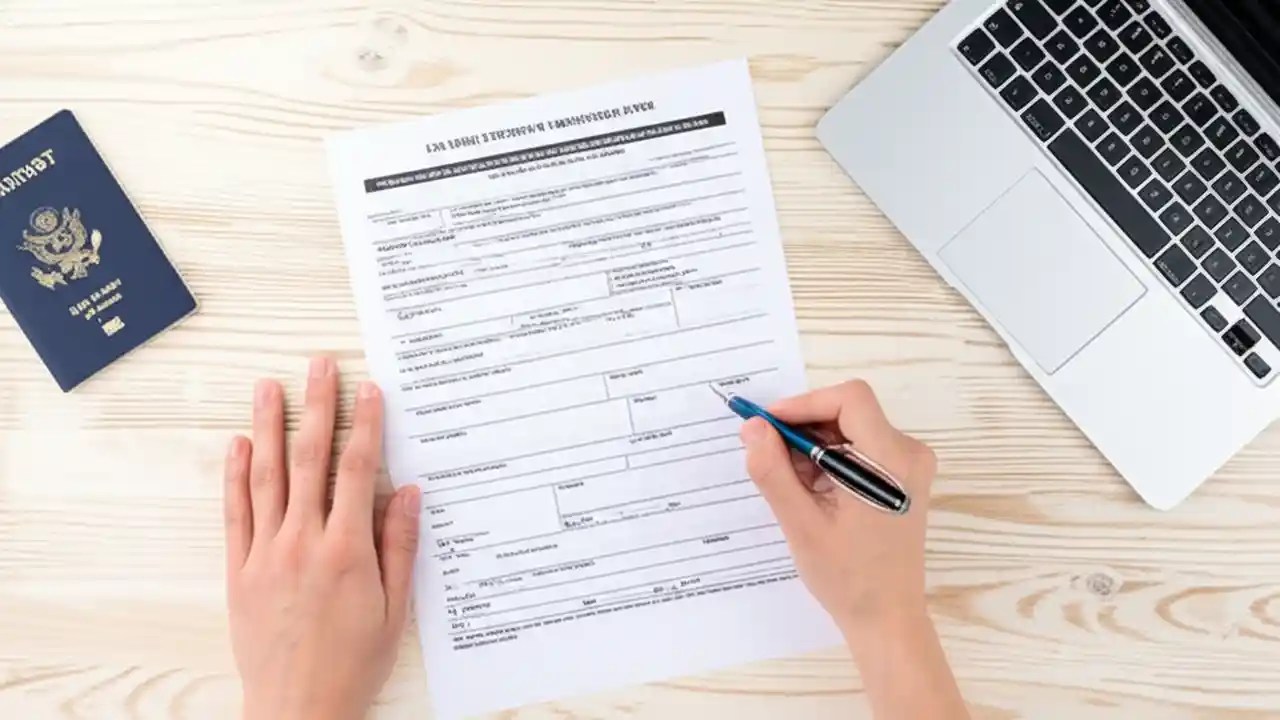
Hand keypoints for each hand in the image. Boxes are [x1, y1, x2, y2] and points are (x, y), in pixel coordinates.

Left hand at [223, 357, 421, 719]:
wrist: (298, 709)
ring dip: (269, 426)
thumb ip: (400, 546)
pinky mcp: (239, 571)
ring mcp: (266, 554)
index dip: (364, 425)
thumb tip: (407, 492)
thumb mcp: (394, 609)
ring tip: (269, 387)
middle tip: (318, 365)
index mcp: (346, 551)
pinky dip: (236, 476)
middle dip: (316, 407)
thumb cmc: (352, 664)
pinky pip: (236, 513)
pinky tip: (239, 445)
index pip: (356, 471)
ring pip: (267, 477)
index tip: (368, 390)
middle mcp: (302, 543)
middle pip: (310, 460)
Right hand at [739, 380, 936, 634]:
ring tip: (789, 481)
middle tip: (767, 452)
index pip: (849, 399)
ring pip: (852, 429)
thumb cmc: (848, 578)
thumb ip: (774, 471)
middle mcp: (909, 455)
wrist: (887, 618)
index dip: (805, 403)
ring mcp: (909, 467)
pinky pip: (861, 449)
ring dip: (814, 446)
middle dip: (804, 427)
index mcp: (891, 460)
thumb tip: (753, 428)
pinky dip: (829, 459)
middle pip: (849, 411)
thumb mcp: (801, 524)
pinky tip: (810, 490)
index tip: (769, 424)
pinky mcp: (902, 479)